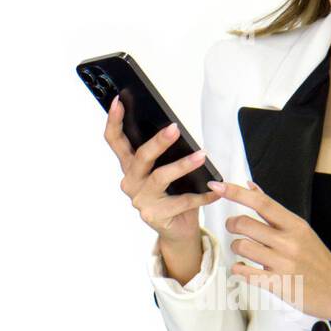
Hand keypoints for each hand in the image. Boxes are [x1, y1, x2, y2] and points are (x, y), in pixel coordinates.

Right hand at [104, 95, 216, 245]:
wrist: (178, 230)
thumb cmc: (173, 195)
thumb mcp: (166, 170)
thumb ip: (165, 153)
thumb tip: (177, 129)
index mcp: (130, 167)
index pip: (115, 141)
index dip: (114, 120)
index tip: (118, 100)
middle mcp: (130, 182)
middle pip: (140, 157)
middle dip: (158, 141)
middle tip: (175, 128)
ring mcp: (140, 200)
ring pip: (161, 177)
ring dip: (184, 165)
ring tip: (202, 155)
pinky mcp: (154, 216)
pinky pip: (182, 201)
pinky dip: (202, 194)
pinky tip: (216, 188)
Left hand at [212, 179, 330, 330]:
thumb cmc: (319, 261)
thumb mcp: (302, 231)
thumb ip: (274, 211)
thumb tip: (252, 186)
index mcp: (295, 225)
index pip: (261, 202)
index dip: (235, 192)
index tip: (217, 185)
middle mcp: (289, 241)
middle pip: (244, 223)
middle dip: (232, 224)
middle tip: (234, 228)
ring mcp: (283, 264)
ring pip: (241, 246)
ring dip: (236, 248)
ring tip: (244, 251)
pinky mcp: (278, 284)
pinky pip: (245, 272)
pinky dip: (238, 269)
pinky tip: (244, 268)